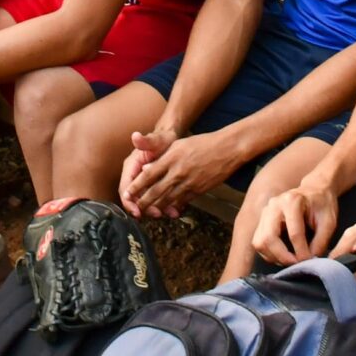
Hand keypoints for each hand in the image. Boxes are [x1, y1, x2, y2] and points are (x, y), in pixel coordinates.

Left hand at [122, 128, 241, 219]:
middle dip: (143, 201)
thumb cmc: (202, 143)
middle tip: (134, 208)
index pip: (148, 175)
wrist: (227, 149)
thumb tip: (145, 169)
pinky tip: (167, 210)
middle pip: (156, 190)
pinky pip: (182, 201)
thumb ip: (161, 157)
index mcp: (171, 158)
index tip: (128, 193)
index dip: (137, 186)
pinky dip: (173, 206)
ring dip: (156, 207)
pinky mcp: (198, 190)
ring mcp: (189, 182)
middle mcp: (178, 171)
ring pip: (168, 199)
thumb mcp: (178, 144)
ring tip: (147, 212)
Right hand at [251, 180, 340, 268]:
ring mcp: (265, 212)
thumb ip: (321, 242)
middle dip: (282, 257)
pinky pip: (259, 243)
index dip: (302, 252)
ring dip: (274, 257)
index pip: (294, 233)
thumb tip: (310, 262)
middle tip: (297, 265)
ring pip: (260, 242)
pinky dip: (269, 254)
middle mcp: (274, 205)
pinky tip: (283, 255)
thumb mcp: (329, 222)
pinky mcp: (262, 221)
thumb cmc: (323, 205)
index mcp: (292, 201)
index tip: (310, 262)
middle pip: (269, 238)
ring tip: (291, 261)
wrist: (315, 191)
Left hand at [331, 207, 355, 286]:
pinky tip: (354, 271)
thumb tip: (322, 266)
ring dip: (351, 284)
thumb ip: (336, 252)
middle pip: (355, 291)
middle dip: (342, 284)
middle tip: (331, 274)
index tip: (324, 275)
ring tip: (342, 271)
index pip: (347, 286)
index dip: (334, 280)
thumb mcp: (353, 234)